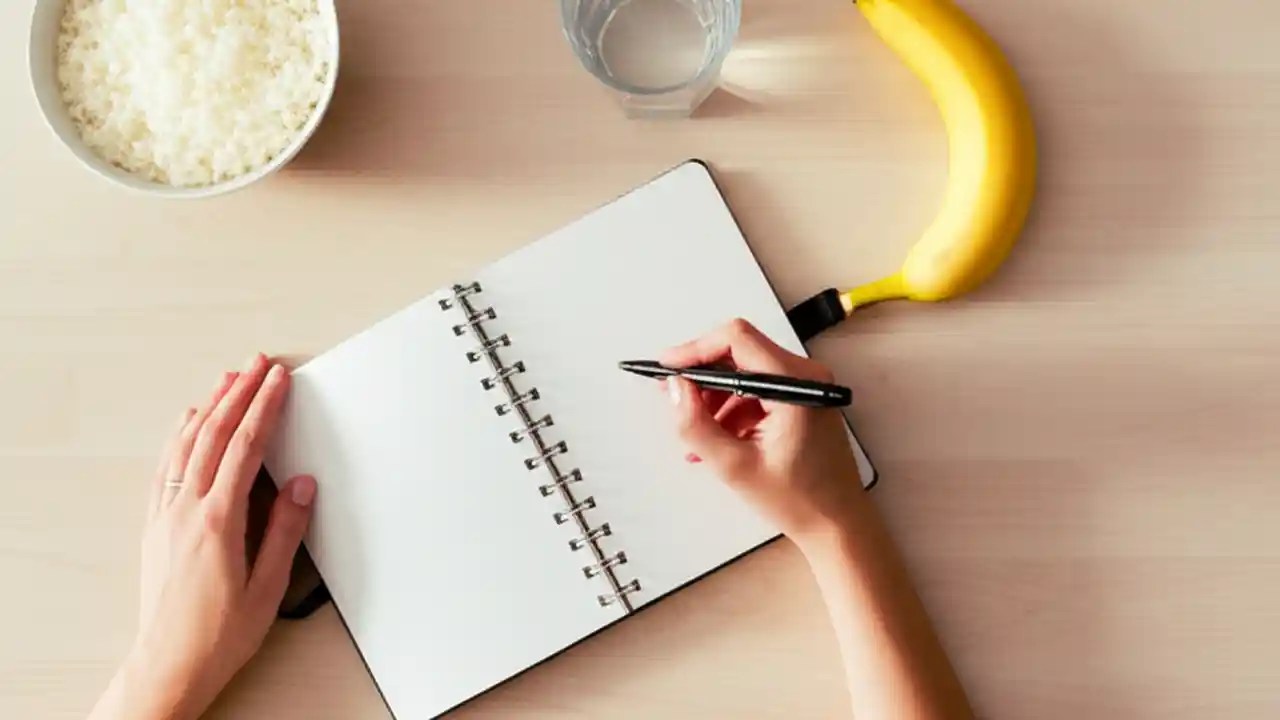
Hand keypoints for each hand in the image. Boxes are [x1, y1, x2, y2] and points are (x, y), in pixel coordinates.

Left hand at [90, 355, 315, 719]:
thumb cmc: (218, 634)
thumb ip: (286, 530)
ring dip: (210, 406)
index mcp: (218, 521)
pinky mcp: (155, 525)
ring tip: (228, 380)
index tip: (279, 381)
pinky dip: (181, 436)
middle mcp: (186, 510)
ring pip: (187, 444)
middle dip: (240, 393)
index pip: (246, 447)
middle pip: (215, 434)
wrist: (169, 663)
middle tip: (258, 365)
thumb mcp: (267, 586)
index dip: (265, 408)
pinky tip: (189, 424)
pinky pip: (166, 465)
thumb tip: (303, 487)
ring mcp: (166, 514)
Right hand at [661, 319, 864, 543]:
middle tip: (676, 400)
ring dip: (716, 398)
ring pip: (745, 372)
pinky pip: (758, 390)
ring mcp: (807, 385)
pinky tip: (718, 440)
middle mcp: (805, 375)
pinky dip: (733, 409)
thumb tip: (674, 388)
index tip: (668, 367)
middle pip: (739, 353)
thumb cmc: (800, 500)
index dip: (695, 349)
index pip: (736, 339)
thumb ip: (697, 425)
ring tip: (699, 436)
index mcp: (795, 384)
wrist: (837, 524)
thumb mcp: (734, 466)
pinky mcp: (803, 399)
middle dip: (703, 377)